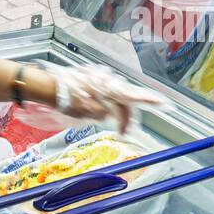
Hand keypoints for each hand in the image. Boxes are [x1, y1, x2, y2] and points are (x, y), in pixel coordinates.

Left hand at [43, 64, 165, 132]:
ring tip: (114, 127)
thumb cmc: (65, 99)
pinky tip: (101, 113)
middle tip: (124, 133)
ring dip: (117, 114)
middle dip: (126, 118)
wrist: (47, 86)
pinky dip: (107, 106)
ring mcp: (101, 80)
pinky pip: (107, 95)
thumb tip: (108, 115)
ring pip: (116, 99)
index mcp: (109, 88)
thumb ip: (101, 113)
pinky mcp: (94, 82)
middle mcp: (108, 82)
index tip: (165, 104)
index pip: (133, 96)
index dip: (150, 101)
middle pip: (126, 100)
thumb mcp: (85, 112)